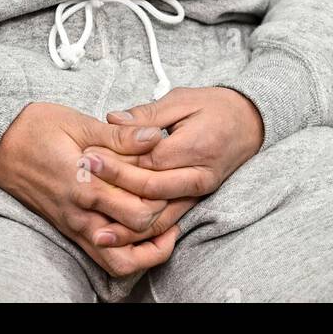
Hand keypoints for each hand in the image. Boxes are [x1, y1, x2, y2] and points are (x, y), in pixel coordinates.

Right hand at [0, 101, 189, 277]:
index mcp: (84, 184)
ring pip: (118, 261)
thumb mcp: (78, 123)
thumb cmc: (36, 129)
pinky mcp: (70, 230)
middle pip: (134, 237)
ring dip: (146, 251)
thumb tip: (154, 137)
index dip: (162, 198)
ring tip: (166, 228)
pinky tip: (140, 232)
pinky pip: (103, 257)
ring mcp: (74, 226)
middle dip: (161, 222)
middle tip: (177, 200)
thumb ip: (118, 136)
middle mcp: (80, 213)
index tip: (176, 179)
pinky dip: (126, 252)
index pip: (137, 209)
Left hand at [72, 87, 264, 248]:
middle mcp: (198, 176)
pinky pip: (168, 221)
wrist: (251, 124)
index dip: (115, 163)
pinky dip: (143, 231)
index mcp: (195, 147)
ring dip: (126, 225)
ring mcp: (198, 193)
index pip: (148, 163)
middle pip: (149, 193)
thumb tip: (112, 119)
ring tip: (93, 227)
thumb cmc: (215, 106)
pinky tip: (120, 234)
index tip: (87, 156)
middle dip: (113, 190)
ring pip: (159, 217)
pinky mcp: (195, 201)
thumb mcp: (181, 99)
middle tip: (81, 184)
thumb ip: (146, 114)